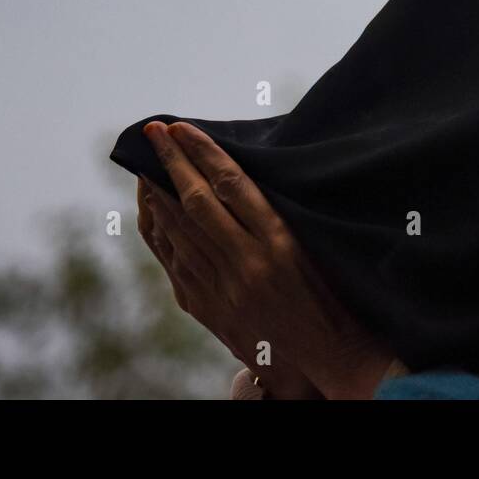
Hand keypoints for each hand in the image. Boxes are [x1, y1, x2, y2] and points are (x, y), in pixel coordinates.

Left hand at [139, 121, 396, 398]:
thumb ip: (276, 209)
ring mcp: (224, 289)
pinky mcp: (209, 307)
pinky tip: (153, 209)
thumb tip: (230, 171)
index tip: (182, 126)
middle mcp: (247, 263)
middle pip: (197, 203)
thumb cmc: (332, 288)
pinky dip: (160, 230)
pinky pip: (174, 262)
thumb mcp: (314, 240)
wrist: (329, 352)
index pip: (231, 184)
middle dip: (170, 163)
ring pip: (179, 231)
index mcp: (280, 240)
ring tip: (146, 164)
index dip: (203, 152)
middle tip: (153, 131)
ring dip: (157, 194)